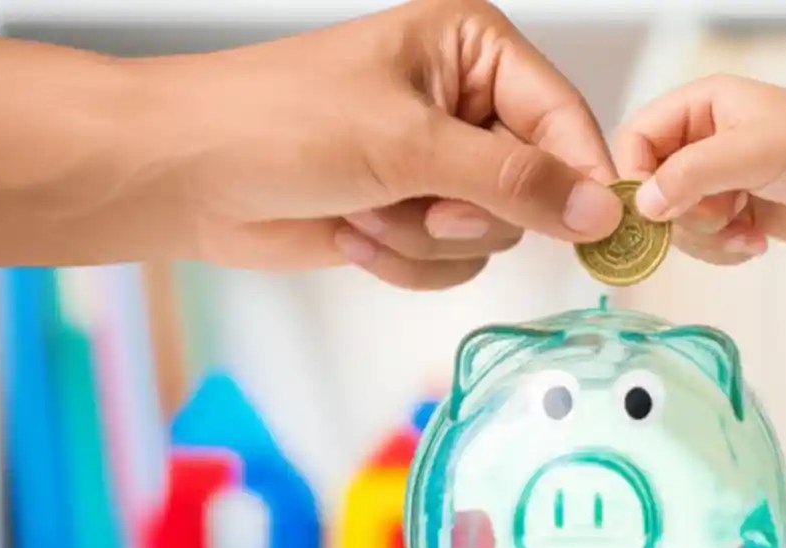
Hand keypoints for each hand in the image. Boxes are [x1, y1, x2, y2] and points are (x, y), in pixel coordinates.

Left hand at [131, 0, 622, 288]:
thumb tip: (601, 208)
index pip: (562, 116)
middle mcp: (461, 102)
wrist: (185, 175)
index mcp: (471, 48)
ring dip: (427, 238)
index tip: (599, 229)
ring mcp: (433, 162)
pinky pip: (450, 261)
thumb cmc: (278, 122)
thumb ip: (514, 180)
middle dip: (471, 209)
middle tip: (424, 203)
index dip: (581, 176)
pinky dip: (403, 258)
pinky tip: (352, 230)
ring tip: (366, 208)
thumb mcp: (409, 144)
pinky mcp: (408, 212)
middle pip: (532, 185)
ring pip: (490, 233)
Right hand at [613, 74, 785, 265]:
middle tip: (718, 219)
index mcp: (706, 104)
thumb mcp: (755, 153)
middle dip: (680, 214)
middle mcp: (707, 139)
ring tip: (744, 233)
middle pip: (652, 185)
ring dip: (704, 238)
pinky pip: (702, 241)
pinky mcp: (736, 214)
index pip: (639, 136)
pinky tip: (756, 244)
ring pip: (675, 220)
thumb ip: (692, 173)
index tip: (652, 211)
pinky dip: (722, 249)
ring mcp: (721, 179)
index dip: (636, 174)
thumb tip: (643, 204)